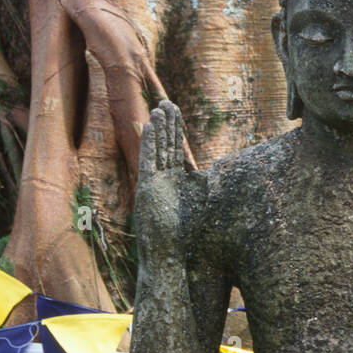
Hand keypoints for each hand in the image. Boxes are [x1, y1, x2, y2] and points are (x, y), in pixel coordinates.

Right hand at [135, 100, 187, 263]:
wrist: (166, 250)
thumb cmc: (182, 233)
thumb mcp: (196, 205)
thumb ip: (200, 188)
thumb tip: (205, 173)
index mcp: (174, 180)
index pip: (175, 149)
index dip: (175, 131)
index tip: (176, 113)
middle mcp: (162, 177)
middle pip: (165, 144)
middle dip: (167, 124)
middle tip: (166, 102)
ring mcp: (153, 180)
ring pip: (156, 148)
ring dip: (158, 128)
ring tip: (158, 108)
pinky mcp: (146, 186)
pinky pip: (148, 159)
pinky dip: (149, 142)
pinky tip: (150, 126)